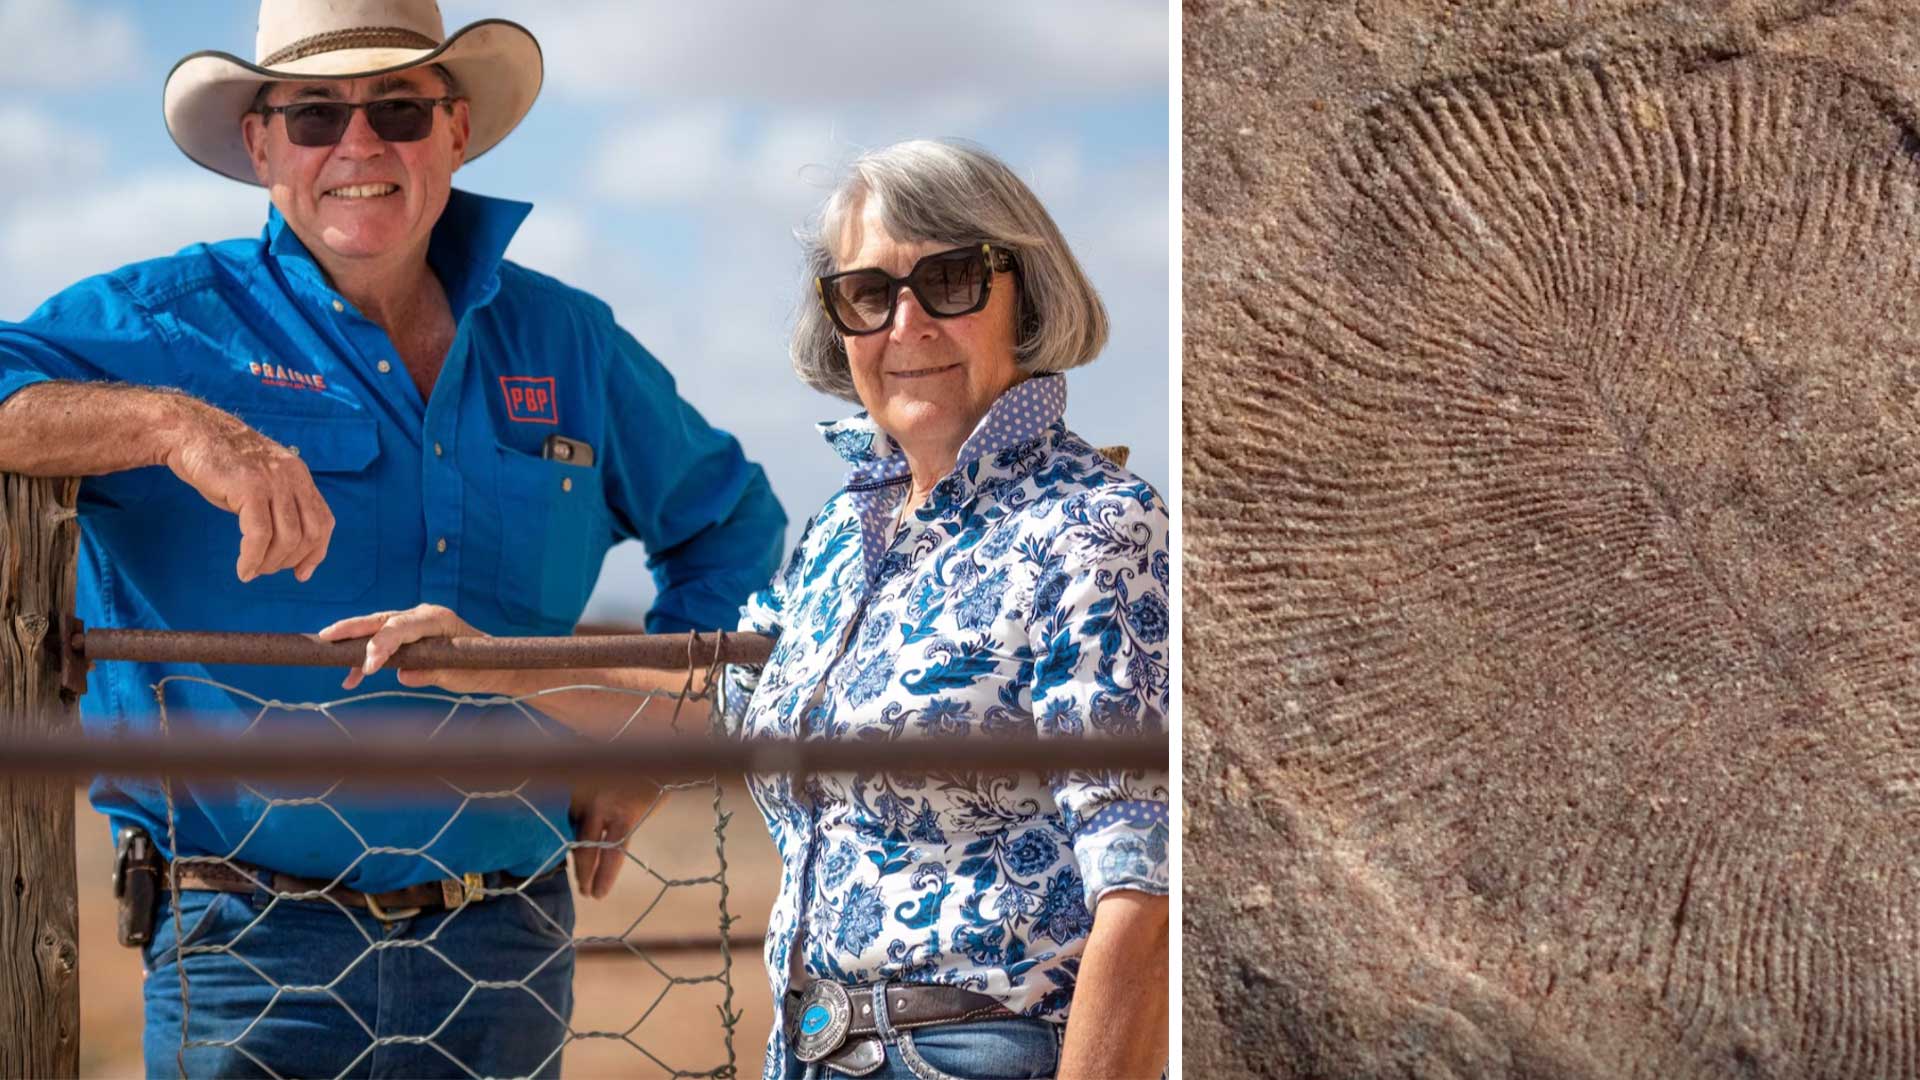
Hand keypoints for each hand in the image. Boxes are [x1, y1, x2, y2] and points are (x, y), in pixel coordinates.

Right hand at [161, 401, 334, 582]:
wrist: (192, 433)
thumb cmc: (222, 465)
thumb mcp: (260, 484)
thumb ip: (278, 508)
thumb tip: (288, 547)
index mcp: (299, 477)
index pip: (324, 521)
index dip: (316, 552)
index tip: (301, 574)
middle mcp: (293, 478)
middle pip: (310, 534)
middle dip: (290, 561)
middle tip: (266, 570)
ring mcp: (273, 482)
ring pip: (287, 537)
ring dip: (271, 563)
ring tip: (253, 570)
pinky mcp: (250, 487)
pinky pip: (259, 534)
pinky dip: (253, 558)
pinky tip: (243, 569)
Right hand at [316, 603, 502, 692]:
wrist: (492, 663)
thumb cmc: (479, 665)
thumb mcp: (458, 673)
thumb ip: (432, 672)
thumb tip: (403, 675)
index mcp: (437, 619)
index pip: (401, 626)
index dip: (381, 644)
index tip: (369, 668)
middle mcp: (423, 616)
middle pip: (382, 619)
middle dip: (353, 628)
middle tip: (327, 636)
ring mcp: (415, 623)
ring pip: (378, 629)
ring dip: (354, 643)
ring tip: (331, 656)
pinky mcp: (410, 635)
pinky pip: (384, 641)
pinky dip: (368, 657)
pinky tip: (352, 677)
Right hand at [569, 786, 651, 898]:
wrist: (645, 744)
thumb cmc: (655, 777)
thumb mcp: (651, 806)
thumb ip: (628, 826)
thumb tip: (612, 847)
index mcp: (625, 814)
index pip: (612, 855)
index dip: (604, 878)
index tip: (598, 894)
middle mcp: (601, 807)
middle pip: (586, 851)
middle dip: (584, 875)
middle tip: (585, 892)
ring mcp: (586, 796)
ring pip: (575, 833)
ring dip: (577, 854)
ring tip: (581, 873)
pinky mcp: (578, 786)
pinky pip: (572, 813)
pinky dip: (574, 827)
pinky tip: (576, 840)